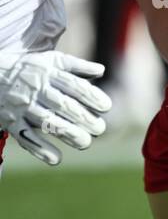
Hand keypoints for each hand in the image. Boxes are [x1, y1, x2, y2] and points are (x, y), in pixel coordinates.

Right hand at [0, 49, 111, 165]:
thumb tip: (101, 70)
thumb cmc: (28, 69)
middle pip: (63, 105)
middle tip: (100, 128)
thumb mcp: (50, 60)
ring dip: (67, 134)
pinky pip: (25, 137)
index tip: (106, 107)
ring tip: (85, 143)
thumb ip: (76, 66)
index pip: (74, 86)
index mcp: (49, 73)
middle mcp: (36, 90)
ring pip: (47, 122)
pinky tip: (56, 159)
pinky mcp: (11, 122)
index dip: (91, 96)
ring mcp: (22, 107)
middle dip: (84, 118)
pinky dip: (39, 149)